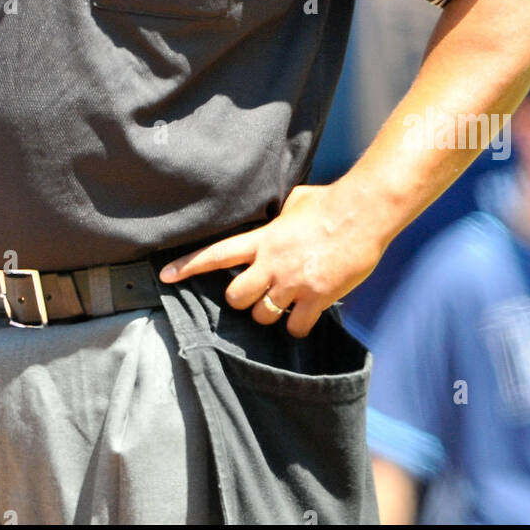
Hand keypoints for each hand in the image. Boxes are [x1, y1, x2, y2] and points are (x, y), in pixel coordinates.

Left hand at [159, 182, 383, 336]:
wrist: (363, 213)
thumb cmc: (330, 201)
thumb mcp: (294, 202)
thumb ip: (276, 218)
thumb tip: (272, 218)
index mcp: (264, 239)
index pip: (216, 254)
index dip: (188, 266)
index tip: (165, 275)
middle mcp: (272, 263)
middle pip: (235, 297)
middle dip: (242, 299)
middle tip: (257, 293)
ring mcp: (293, 283)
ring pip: (262, 316)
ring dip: (270, 313)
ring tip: (286, 301)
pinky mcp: (317, 299)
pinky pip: (295, 328)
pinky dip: (298, 326)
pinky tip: (307, 313)